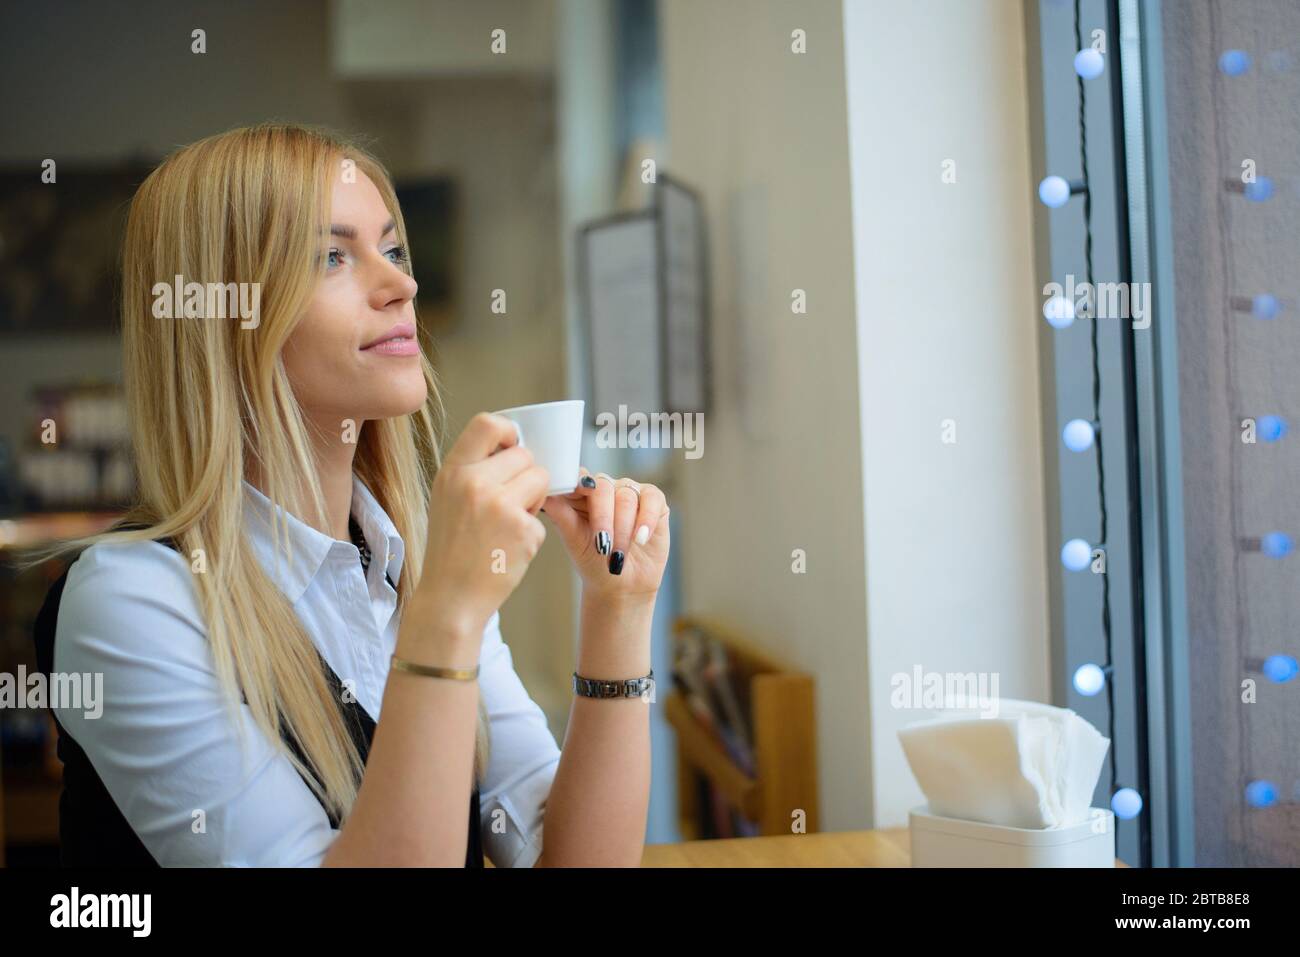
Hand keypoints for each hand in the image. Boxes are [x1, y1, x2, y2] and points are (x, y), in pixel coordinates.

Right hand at [417, 412, 549, 637]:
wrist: (450, 599)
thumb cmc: (452, 549)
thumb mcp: (447, 498)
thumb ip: (473, 470)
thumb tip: (513, 445)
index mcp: (453, 472)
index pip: (488, 423)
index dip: (509, 432)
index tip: (512, 449)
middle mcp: (475, 483)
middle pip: (525, 455)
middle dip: (526, 476)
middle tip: (510, 502)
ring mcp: (501, 506)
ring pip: (542, 479)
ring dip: (535, 499)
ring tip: (509, 523)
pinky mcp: (523, 530)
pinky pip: (542, 517)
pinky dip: (531, 533)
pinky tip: (509, 548)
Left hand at [537, 466, 669, 606]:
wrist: (622, 585)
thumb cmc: (593, 562)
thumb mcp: (574, 540)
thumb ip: (562, 515)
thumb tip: (545, 494)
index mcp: (580, 494)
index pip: (578, 477)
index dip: (579, 483)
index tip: (580, 492)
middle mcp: (605, 488)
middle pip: (603, 488)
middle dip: (603, 518)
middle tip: (602, 546)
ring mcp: (629, 491)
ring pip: (627, 497)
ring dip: (623, 529)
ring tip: (619, 555)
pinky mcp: (653, 500)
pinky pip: (652, 499)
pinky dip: (647, 519)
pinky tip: (641, 539)